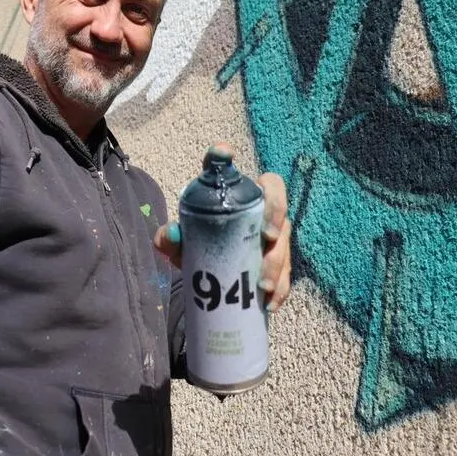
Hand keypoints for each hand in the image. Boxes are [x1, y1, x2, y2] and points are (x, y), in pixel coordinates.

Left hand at [154, 147, 292, 311]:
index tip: (222, 153)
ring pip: (285, 240)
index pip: (224, 168)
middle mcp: (255, 207)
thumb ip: (170, 239)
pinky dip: (280, 288)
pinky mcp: (278, 261)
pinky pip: (286, 272)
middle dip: (277, 214)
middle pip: (275, 198)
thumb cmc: (197, 248)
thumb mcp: (181, 246)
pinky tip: (270, 303)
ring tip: (262, 286)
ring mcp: (271, 233)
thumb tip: (173, 234)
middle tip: (267, 238)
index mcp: (227, 195)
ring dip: (277, 262)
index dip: (222, 156)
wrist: (209, 281)